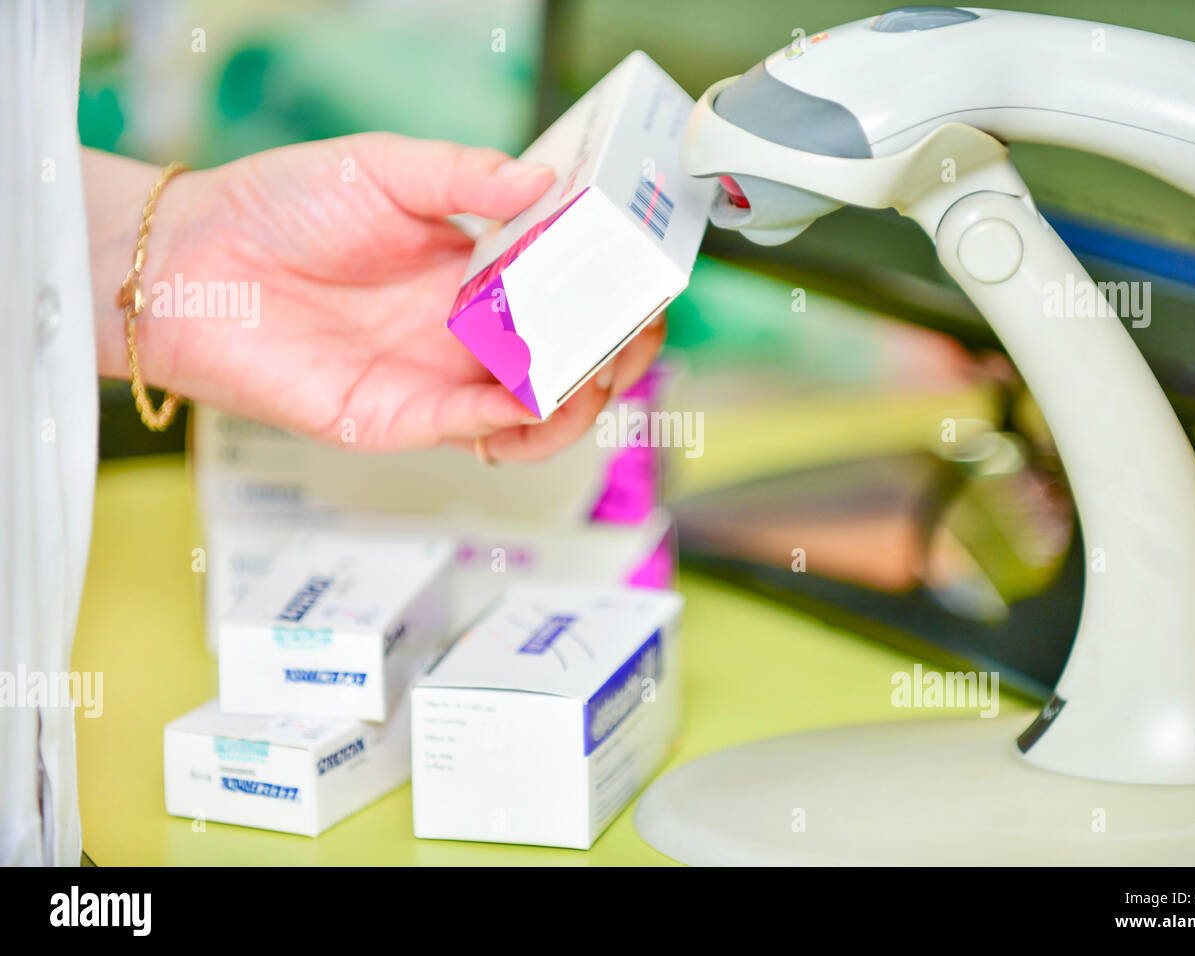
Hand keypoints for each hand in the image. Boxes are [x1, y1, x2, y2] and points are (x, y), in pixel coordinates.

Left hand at [89, 135, 665, 459]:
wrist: (190, 266)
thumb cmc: (276, 208)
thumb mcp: (381, 169)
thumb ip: (463, 176)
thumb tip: (544, 179)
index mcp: (471, 270)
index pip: (565, 290)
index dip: (610, 291)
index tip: (642, 277)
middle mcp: (464, 330)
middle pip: (567, 357)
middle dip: (615, 352)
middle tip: (636, 332)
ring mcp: (439, 377)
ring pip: (538, 409)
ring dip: (582, 397)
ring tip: (599, 370)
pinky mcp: (403, 417)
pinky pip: (480, 428)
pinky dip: (521, 417)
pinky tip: (540, 391)